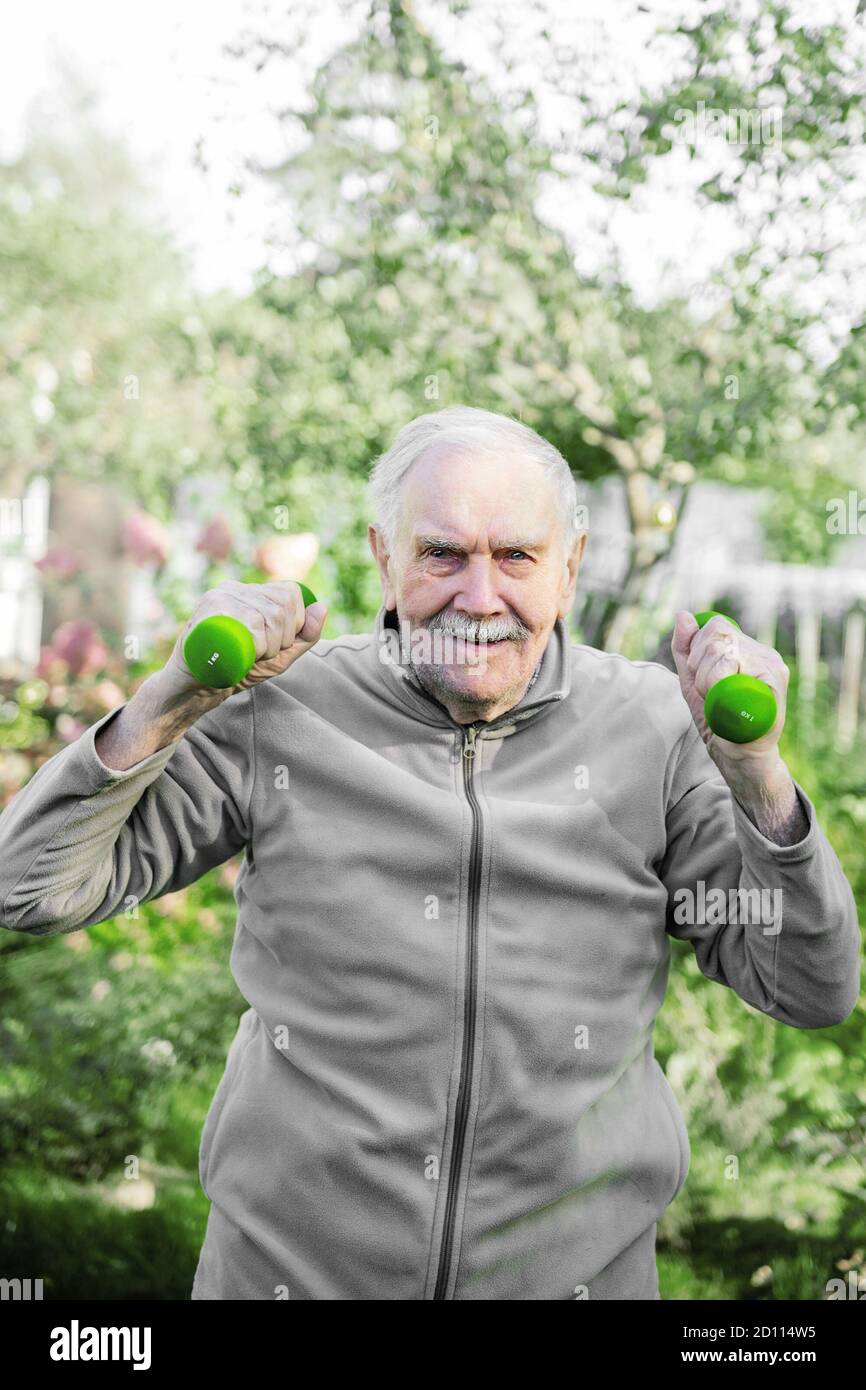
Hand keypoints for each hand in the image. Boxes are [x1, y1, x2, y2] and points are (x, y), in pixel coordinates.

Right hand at [167, 580, 327, 699]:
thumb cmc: (238, 669)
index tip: (279, 644)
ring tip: (252, 656)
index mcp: (250, 593)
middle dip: (283, 638)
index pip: (290, 593)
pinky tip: (248, 654)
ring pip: (268, 615)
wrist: (197, 687)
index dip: (295, 621)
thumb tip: (322, 606)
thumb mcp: (280, 654)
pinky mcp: (208, 609)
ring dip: (269, 646)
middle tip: (263, 654)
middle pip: (282, 605)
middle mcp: (235, 589)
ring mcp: (220, 597)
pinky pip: (249, 622)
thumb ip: (305, 635)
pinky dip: (257, 644)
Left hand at [670, 611, 789, 769]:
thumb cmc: (718, 721)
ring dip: (707, 680)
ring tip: (718, 701)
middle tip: (708, 692)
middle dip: (700, 666)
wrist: (741, 759)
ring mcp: (773, 669)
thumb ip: (685, 649)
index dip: (697, 649)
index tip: (698, 676)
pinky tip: (727, 706)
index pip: (716, 626)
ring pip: (725, 652)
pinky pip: (733, 673)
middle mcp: (765, 654)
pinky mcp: (775, 686)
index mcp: (749, 649)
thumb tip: (682, 615)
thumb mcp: (693, 682)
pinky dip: (718, 690)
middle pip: (719, 635)